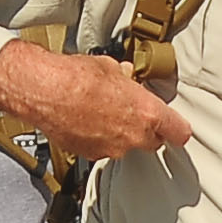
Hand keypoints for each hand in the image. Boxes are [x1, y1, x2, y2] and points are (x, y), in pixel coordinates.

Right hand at [0, 39, 191, 159]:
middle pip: (152, 142)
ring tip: (100, 112)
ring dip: (118, 133)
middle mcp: (132, 137)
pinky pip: (101, 148)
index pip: (179, 132)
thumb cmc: (75, 76)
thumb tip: (126, 77)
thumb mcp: (110, 68)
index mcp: (146, 113)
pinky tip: (84, 120)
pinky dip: (97, 138)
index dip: (178, 129)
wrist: (42, 91)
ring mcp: (110, 149)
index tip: (177, 127)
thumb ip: (125, 79)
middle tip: (133, 112)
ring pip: (124, 145)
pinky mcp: (89, 155)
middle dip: (146, 129)